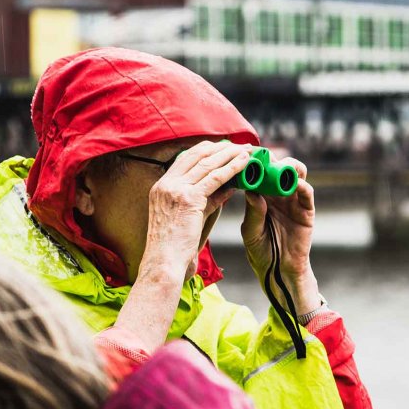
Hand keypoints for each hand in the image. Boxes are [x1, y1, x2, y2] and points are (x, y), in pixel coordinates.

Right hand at [142, 140, 252, 277]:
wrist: (163, 263)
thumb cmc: (175, 247)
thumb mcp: (190, 217)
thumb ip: (207, 200)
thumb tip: (227, 187)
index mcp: (161, 187)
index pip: (186, 159)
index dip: (207, 150)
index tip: (225, 147)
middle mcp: (166, 184)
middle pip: (197, 155)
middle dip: (221, 148)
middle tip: (240, 145)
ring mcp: (175, 189)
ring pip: (207, 163)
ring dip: (230, 154)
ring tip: (247, 150)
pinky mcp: (188, 199)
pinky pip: (215, 178)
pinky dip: (232, 167)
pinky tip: (245, 163)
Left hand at [241, 155, 322, 312]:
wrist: (278, 270)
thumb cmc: (260, 250)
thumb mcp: (250, 232)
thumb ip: (253, 213)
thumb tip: (252, 192)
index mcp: (261, 196)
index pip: (260, 172)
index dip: (255, 163)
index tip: (247, 156)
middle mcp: (278, 194)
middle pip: (279, 167)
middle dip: (273, 160)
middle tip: (265, 160)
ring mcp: (293, 200)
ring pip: (296, 173)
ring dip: (289, 167)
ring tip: (281, 169)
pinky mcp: (306, 210)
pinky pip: (307, 192)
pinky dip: (302, 185)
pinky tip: (294, 184)